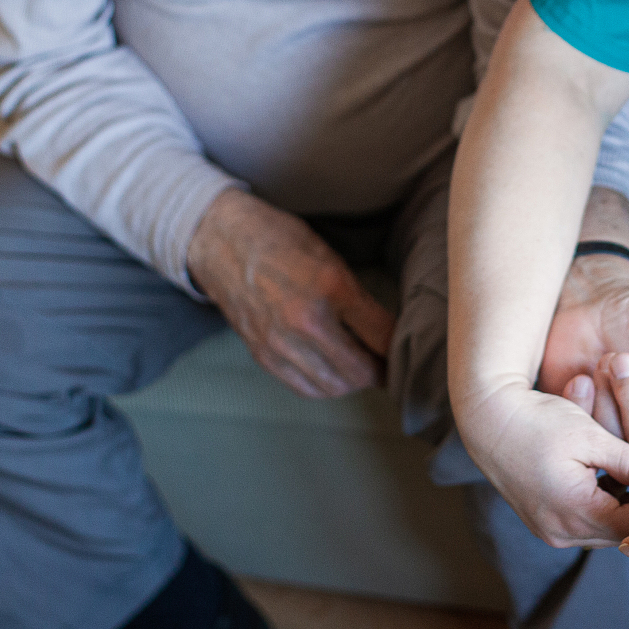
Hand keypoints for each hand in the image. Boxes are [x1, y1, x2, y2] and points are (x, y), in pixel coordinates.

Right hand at [187, 188, 394, 398]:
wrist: (223, 242)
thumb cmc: (280, 240)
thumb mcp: (330, 257)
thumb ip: (357, 298)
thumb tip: (385, 334)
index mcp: (331, 287)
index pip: (382, 336)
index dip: (398, 349)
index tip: (405, 351)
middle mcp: (306, 321)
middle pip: (360, 371)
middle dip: (381, 372)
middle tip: (388, 367)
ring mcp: (281, 343)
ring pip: (334, 387)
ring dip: (353, 383)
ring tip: (361, 370)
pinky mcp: (263, 355)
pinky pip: (303, 388)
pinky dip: (324, 387)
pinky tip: (332, 374)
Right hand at [456, 380, 628, 548]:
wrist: (486, 418)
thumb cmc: (538, 420)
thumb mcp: (592, 437)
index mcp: (575, 513)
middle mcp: (561, 532)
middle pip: (621, 534)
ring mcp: (550, 530)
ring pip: (604, 529)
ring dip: (625, 507)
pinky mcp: (543, 522)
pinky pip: (585, 522)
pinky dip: (603, 504)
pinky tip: (615, 479)